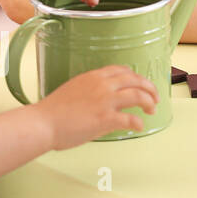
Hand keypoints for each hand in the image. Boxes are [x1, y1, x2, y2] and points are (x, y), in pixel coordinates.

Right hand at [36, 65, 157, 148]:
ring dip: (149, 102)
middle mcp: (103, 85)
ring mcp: (105, 101)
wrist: (41, 123)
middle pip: (136, 80)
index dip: (136, 77)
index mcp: (94, 77)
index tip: (141, 84)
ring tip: (151, 110)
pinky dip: (138, 122)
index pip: (122, 70)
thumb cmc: (52, 111)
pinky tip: (139, 126)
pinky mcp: (105, 118)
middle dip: (150, 88)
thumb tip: (100, 97)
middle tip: (155, 98)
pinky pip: (130, 119)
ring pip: (138, 95)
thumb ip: (90, 89)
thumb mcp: (73, 89)